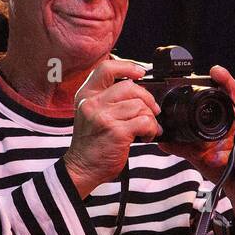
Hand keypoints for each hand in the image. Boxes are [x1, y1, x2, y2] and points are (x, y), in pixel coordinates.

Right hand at [63, 58, 161, 197]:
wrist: (82, 168)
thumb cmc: (90, 142)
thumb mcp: (90, 113)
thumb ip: (106, 98)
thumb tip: (137, 88)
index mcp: (85, 95)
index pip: (106, 68)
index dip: (127, 67)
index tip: (141, 73)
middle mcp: (92, 103)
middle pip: (130, 87)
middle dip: (147, 99)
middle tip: (152, 111)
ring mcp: (103, 117)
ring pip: (140, 106)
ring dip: (150, 119)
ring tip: (145, 129)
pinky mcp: (116, 131)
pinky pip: (145, 122)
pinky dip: (151, 130)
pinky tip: (145, 137)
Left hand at [157, 65, 234, 233]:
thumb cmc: (225, 167)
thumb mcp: (200, 154)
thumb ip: (183, 145)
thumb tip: (162, 139)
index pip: (230, 95)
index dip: (224, 81)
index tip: (215, 71)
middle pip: (233, 114)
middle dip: (216, 129)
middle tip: (206, 142)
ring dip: (219, 149)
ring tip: (213, 157)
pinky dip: (228, 159)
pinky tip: (223, 162)